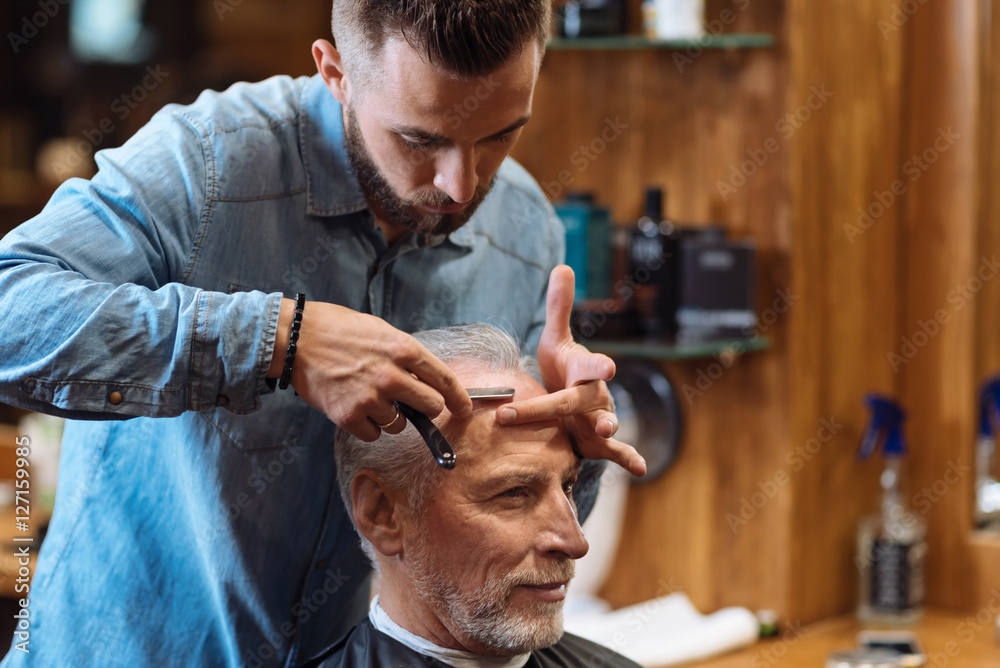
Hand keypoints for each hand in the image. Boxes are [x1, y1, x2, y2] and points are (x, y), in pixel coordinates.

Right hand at [269, 299, 471, 440]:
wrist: (296, 338)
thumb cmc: (339, 330)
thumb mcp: (381, 331)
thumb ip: (406, 356)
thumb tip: (428, 380)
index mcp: (404, 349)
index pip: (445, 379)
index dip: (459, 399)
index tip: (465, 410)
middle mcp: (391, 375)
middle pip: (431, 407)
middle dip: (426, 408)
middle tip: (412, 403)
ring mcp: (370, 398)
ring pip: (401, 424)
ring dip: (391, 415)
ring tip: (369, 395)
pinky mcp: (349, 416)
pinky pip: (374, 434)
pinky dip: (368, 425)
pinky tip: (354, 405)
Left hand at [496, 266, 646, 475]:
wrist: (568, 404)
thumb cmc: (561, 370)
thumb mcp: (555, 341)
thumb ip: (559, 308)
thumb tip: (563, 267)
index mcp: (584, 370)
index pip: (591, 365)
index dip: (598, 366)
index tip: (606, 367)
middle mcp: (596, 394)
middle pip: (585, 398)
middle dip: (586, 404)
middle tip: (595, 411)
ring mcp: (601, 418)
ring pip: (607, 422)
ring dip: (610, 428)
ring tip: (609, 431)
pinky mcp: (600, 442)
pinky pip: (619, 452)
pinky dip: (631, 459)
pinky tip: (641, 469)